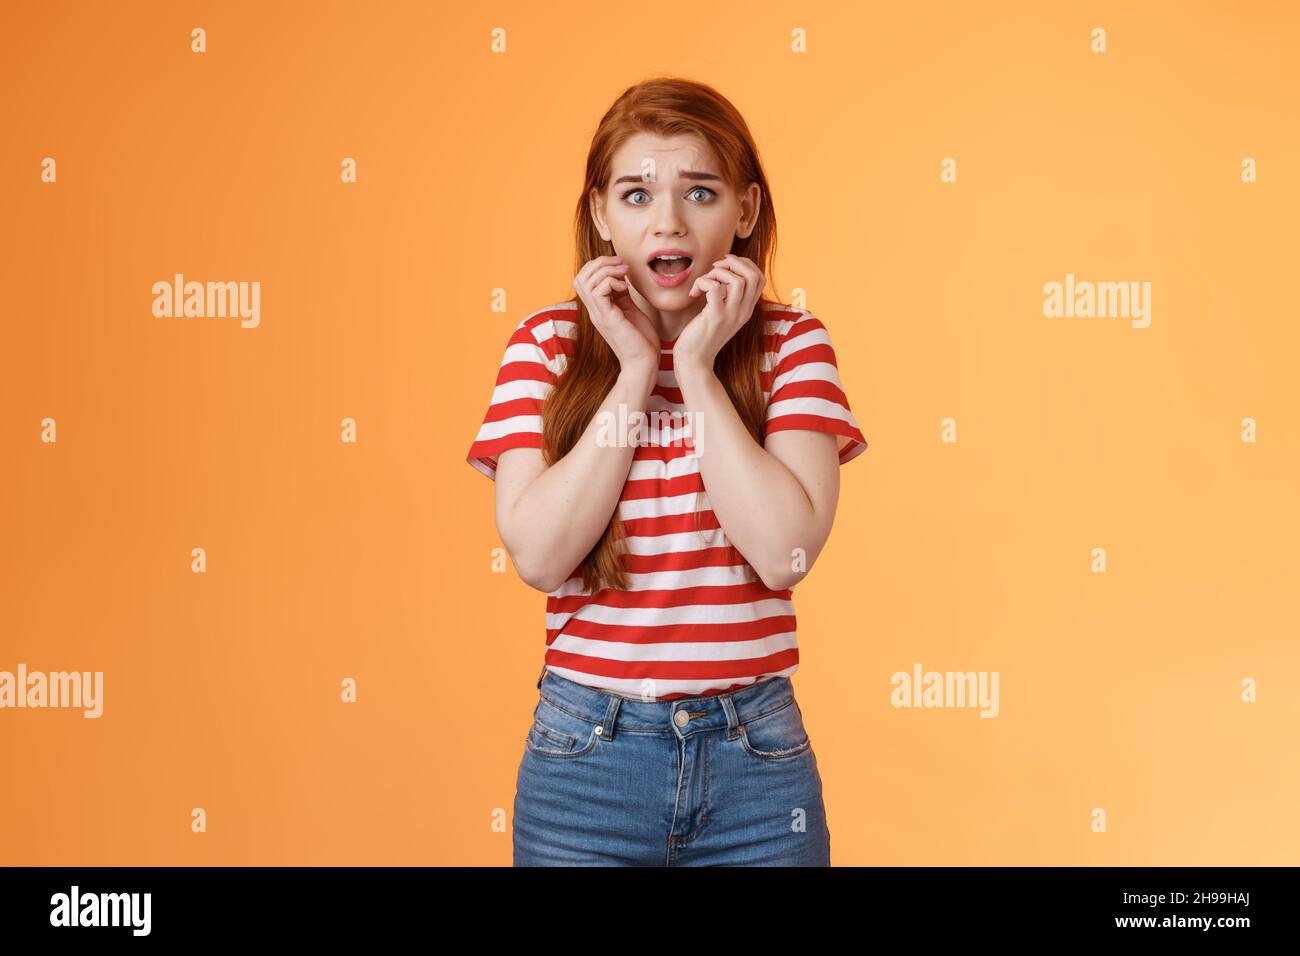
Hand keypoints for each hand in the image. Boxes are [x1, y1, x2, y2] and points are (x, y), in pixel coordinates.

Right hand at [572, 255, 659, 374]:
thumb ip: (621, 293)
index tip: (620, 266)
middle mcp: (594, 311)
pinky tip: (625, 288)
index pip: (583, 279)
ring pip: (586, 281)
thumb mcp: (629, 309)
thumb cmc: (641, 339)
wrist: (644, 362)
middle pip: (580, 277)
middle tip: (621, 265)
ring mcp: (599, 315)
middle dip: (600, 263)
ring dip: (606, 270)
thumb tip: (620, 274)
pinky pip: (598, 290)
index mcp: (598, 308)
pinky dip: (611, 281)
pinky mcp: (608, 318)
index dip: (598, 266)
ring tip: (624, 274)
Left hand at [676, 254, 766, 371]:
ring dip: (716, 273)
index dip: (744, 264)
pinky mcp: (715, 317)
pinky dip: (702, 282)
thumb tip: (720, 270)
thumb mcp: (720, 313)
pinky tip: (694, 294)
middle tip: (714, 268)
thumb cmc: (701, 334)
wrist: (694, 361)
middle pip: (753, 274)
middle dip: (733, 262)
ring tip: (702, 284)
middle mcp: (743, 311)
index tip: (724, 267)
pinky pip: (714, 287)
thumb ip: (725, 295)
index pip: (760, 277)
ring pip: (736, 279)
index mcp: (746, 309)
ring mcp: (731, 315)